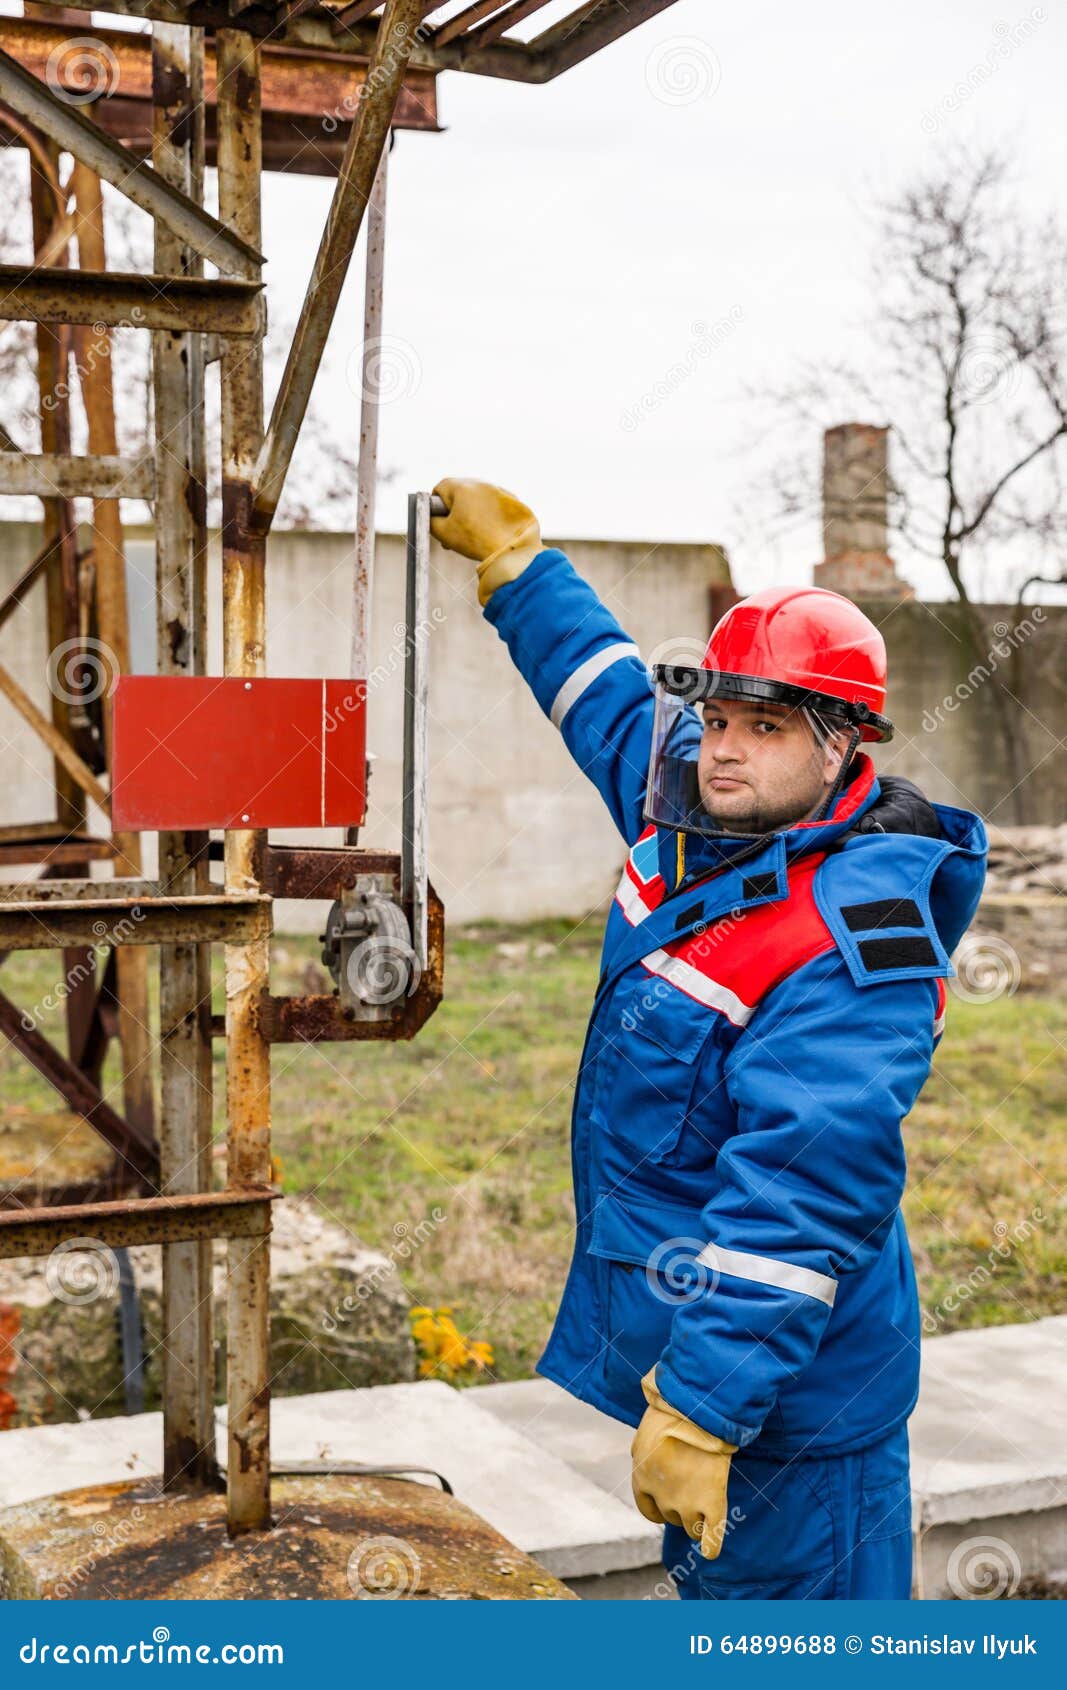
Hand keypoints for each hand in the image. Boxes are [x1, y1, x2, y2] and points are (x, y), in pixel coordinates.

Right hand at [431, 478, 541, 605]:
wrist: (512, 549)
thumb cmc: (476, 539)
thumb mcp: (444, 532)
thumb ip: (431, 521)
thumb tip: (430, 517)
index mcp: (462, 486)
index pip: (439, 489)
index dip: (436, 508)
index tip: (440, 522)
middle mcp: (481, 483)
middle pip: (459, 494)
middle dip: (454, 512)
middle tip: (454, 533)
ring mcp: (499, 490)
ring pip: (478, 499)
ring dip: (472, 514)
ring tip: (473, 535)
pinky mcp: (513, 500)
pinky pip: (494, 505)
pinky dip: (489, 516)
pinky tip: (490, 532)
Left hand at [631, 1370, 737, 1561]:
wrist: (692, 1410)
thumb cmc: (669, 1415)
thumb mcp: (646, 1436)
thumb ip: (647, 1459)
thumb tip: (651, 1468)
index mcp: (642, 1480)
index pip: (650, 1511)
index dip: (662, 1509)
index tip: (672, 1505)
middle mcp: (661, 1498)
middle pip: (673, 1517)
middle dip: (683, 1507)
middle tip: (697, 1487)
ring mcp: (686, 1503)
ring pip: (691, 1527)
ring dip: (698, 1520)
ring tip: (709, 1503)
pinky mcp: (710, 1502)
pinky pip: (711, 1535)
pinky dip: (711, 1546)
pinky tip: (711, 1551)